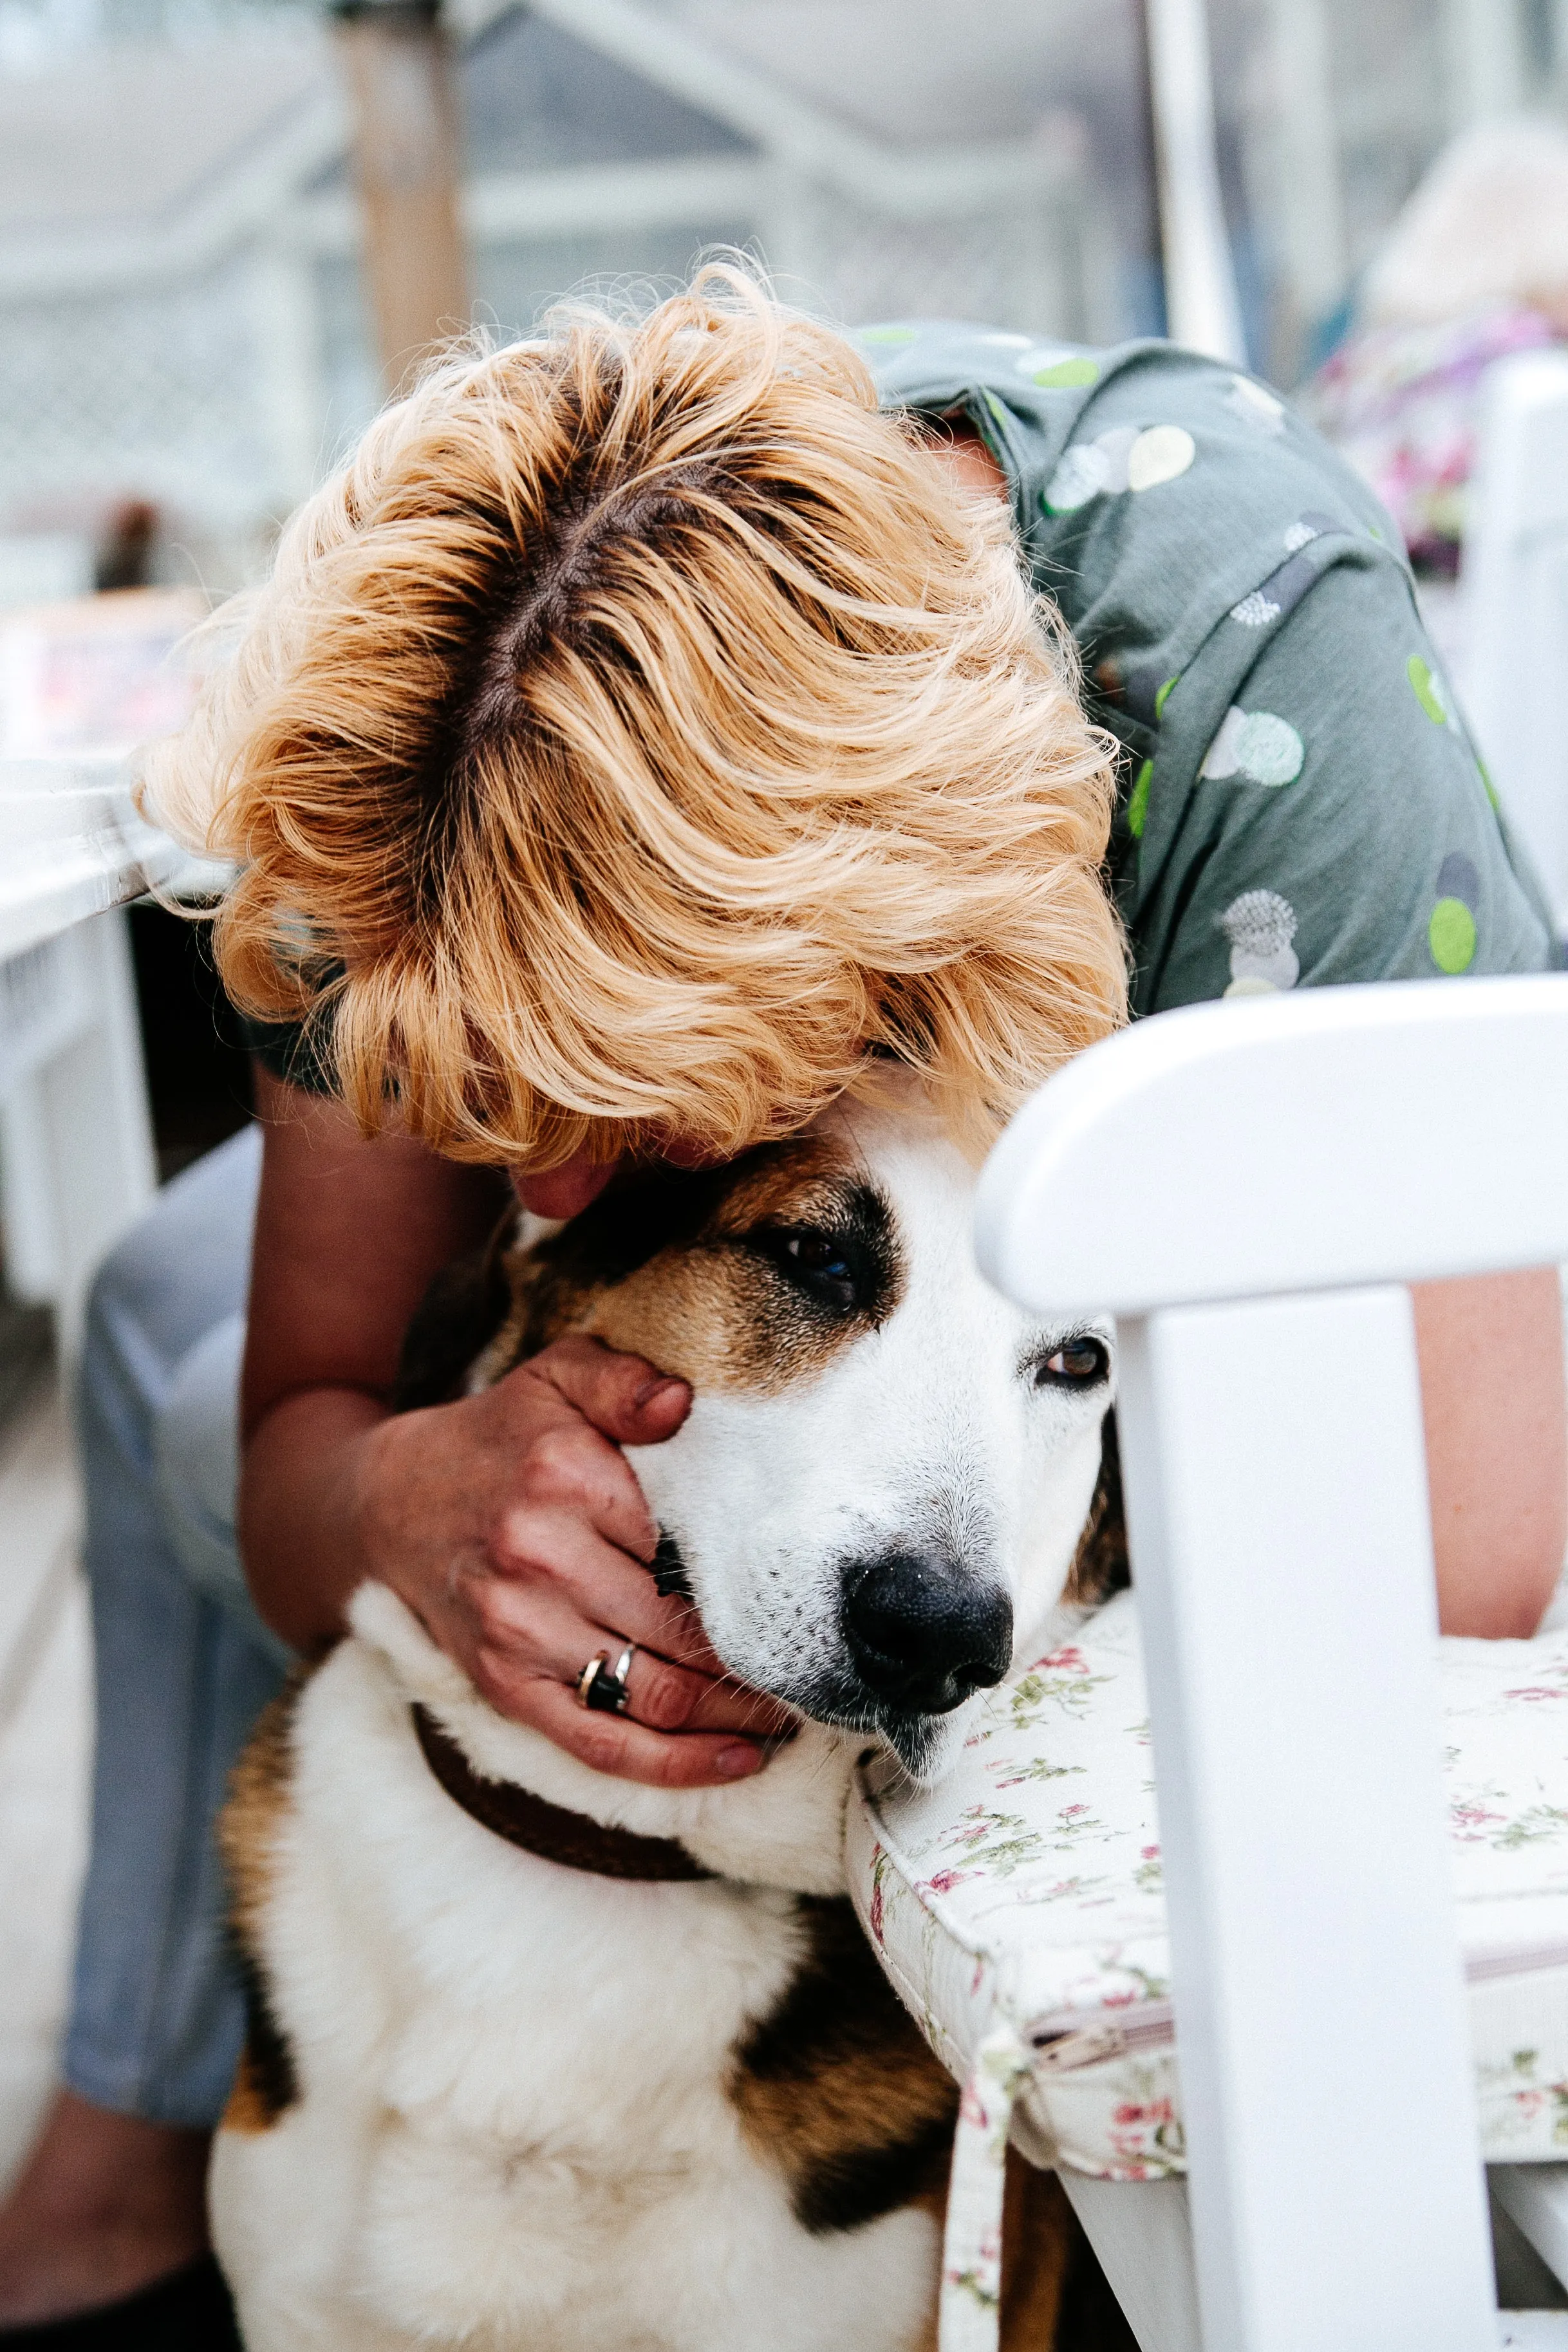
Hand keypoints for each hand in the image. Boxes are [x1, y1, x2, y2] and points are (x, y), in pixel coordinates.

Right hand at [351, 1334, 791, 1784]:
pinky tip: (736, 1761)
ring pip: (654, 1697)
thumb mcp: (557, 1376)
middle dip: (759, 1661)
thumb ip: (624, 1380)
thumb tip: (682, 1401)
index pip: (688, 1546)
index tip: (804, 1596)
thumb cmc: (499, 1439)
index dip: (754, 1578)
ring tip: (792, 1713)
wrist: (390, 1504)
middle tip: (820, 1666)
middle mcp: (538, 1559)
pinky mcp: (505, 1686)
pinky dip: (675, 1766)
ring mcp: (519, 1632)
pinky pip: (599, 1743)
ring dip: (733, 1718)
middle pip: (680, 1632)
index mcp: (564, 1479)